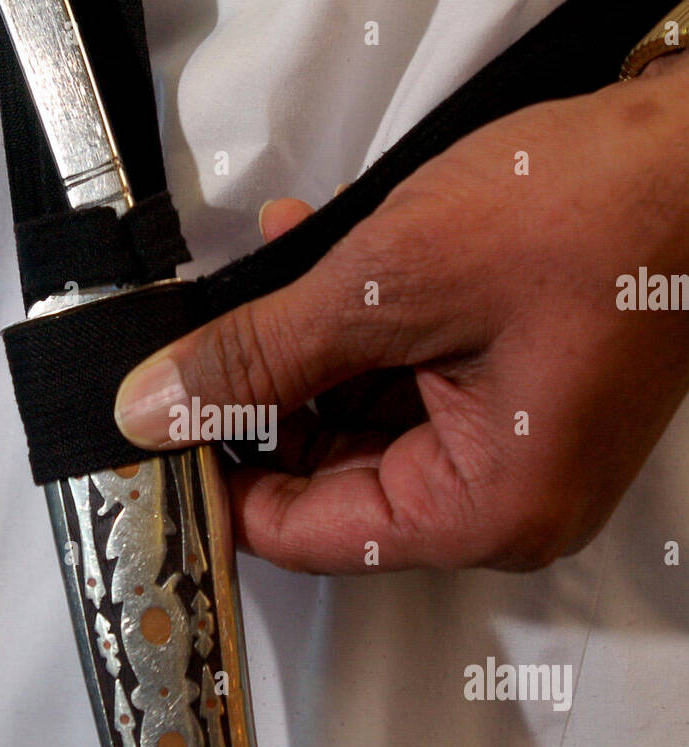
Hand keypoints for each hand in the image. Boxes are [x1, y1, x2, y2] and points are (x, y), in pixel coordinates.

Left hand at [114, 54, 688, 572]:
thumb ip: (261, 354)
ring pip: (365, 425)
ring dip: (308, 350)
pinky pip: (412, 387)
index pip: (305, 535)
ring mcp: (517, 453)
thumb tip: (157, 409)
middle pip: (332, 481)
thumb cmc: (590, 211)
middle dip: (264, 396)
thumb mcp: (390, 283)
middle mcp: (506, 504)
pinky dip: (361, 332)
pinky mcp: (521, 401)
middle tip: (200, 334)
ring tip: (275, 265)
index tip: (156, 426)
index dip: (219, 480)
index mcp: (485, 512)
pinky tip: (318, 257)